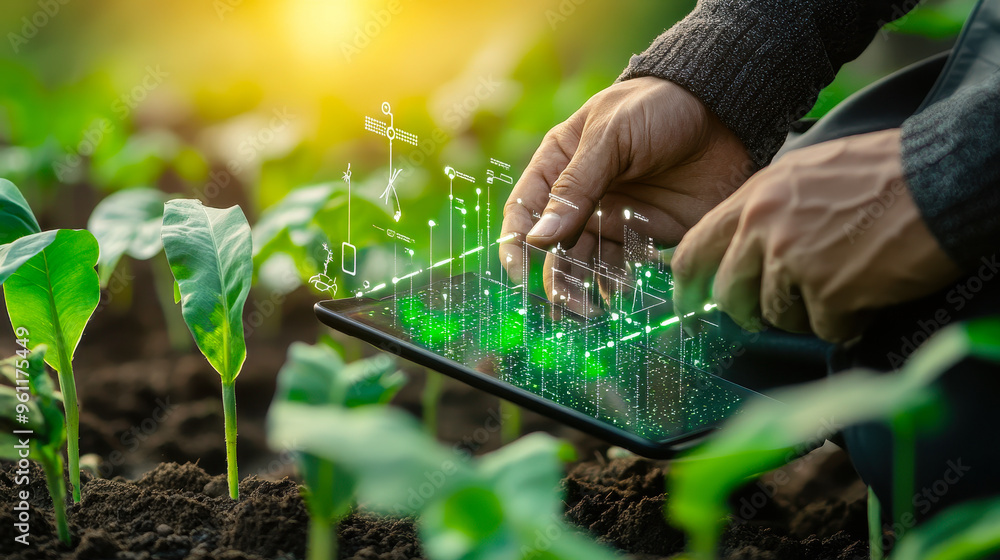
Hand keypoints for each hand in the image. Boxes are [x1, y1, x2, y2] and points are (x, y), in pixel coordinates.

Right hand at [498, 77, 752, 300]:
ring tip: (592, 312)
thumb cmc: (660, 106)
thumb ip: (577, 186)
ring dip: (584, 288)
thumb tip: (538, 239)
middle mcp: (581, 195)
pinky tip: (622, 291)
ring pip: (585, 262)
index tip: (518, 273)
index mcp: (559, 162)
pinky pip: (623, 265)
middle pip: (554, 246)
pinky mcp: (645, 233)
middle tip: (566, 307)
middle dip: (556, 278)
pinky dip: (617, 283)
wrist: (726, 111)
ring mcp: (612, 216)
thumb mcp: (612, 135)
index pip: (524, 208)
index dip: (515, 241)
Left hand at [671, 129, 962, 342]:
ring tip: (844, 282)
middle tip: (775, 312)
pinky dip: (847, 320)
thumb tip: (746, 252)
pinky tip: (868, 291)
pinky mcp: (828, 290)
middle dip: (750, 312)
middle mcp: (764, 227)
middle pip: (729, 294)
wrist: (942, 178)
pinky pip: (824, 328)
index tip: (687, 307)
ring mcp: (793, 260)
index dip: (687, 285)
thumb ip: (768, 211)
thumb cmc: (883, 173)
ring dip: (809, 312)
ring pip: (778, 314)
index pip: (694, 247)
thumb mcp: (806, 174)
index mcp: (755, 196)